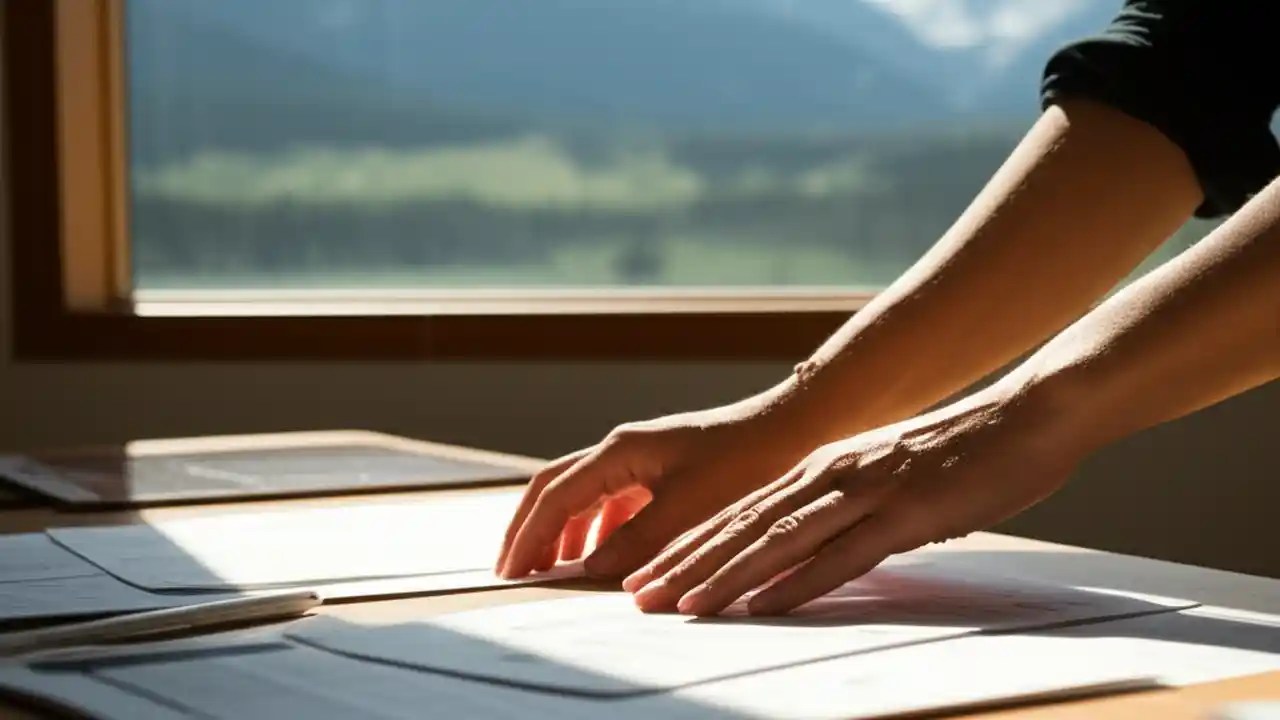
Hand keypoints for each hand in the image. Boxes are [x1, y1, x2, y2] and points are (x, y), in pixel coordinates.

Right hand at [496, 391, 819, 579]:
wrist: (790, 429)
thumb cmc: (746, 462)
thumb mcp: (691, 506)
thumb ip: (639, 538)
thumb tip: (590, 568)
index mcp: (620, 451)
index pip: (556, 495)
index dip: (529, 536)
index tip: (510, 572)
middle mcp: (620, 450)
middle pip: (554, 487)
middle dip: (529, 529)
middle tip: (510, 570)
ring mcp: (637, 459)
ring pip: (579, 494)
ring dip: (559, 530)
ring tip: (548, 569)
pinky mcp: (657, 471)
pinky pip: (609, 501)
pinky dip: (594, 530)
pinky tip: (598, 558)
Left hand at [623, 388, 1088, 615]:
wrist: (1026, 415)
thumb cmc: (960, 452)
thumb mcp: (886, 476)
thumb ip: (845, 508)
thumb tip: (811, 548)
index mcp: (822, 467)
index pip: (740, 513)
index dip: (690, 546)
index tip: (648, 575)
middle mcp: (831, 474)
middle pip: (743, 526)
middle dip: (686, 565)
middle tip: (639, 598)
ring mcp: (867, 491)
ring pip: (779, 539)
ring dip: (725, 576)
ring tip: (683, 607)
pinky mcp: (906, 511)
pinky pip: (843, 554)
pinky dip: (799, 582)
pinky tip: (765, 604)